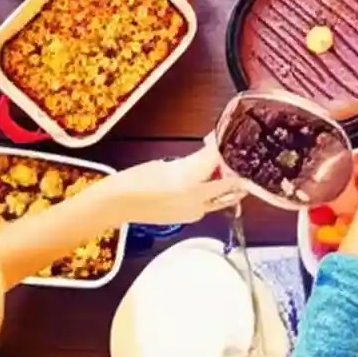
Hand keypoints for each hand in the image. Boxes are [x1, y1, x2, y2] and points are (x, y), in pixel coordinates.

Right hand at [91, 145, 244, 224]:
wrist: (118, 204)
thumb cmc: (136, 180)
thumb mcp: (168, 164)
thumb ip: (194, 161)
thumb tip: (210, 152)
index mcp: (190, 182)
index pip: (217, 161)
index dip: (224, 147)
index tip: (227, 138)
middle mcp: (197, 200)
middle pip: (230, 185)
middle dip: (237, 171)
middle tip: (238, 156)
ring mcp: (195, 212)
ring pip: (223, 197)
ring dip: (228, 183)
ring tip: (227, 167)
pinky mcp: (190, 219)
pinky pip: (210, 204)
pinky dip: (215, 192)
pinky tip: (209, 181)